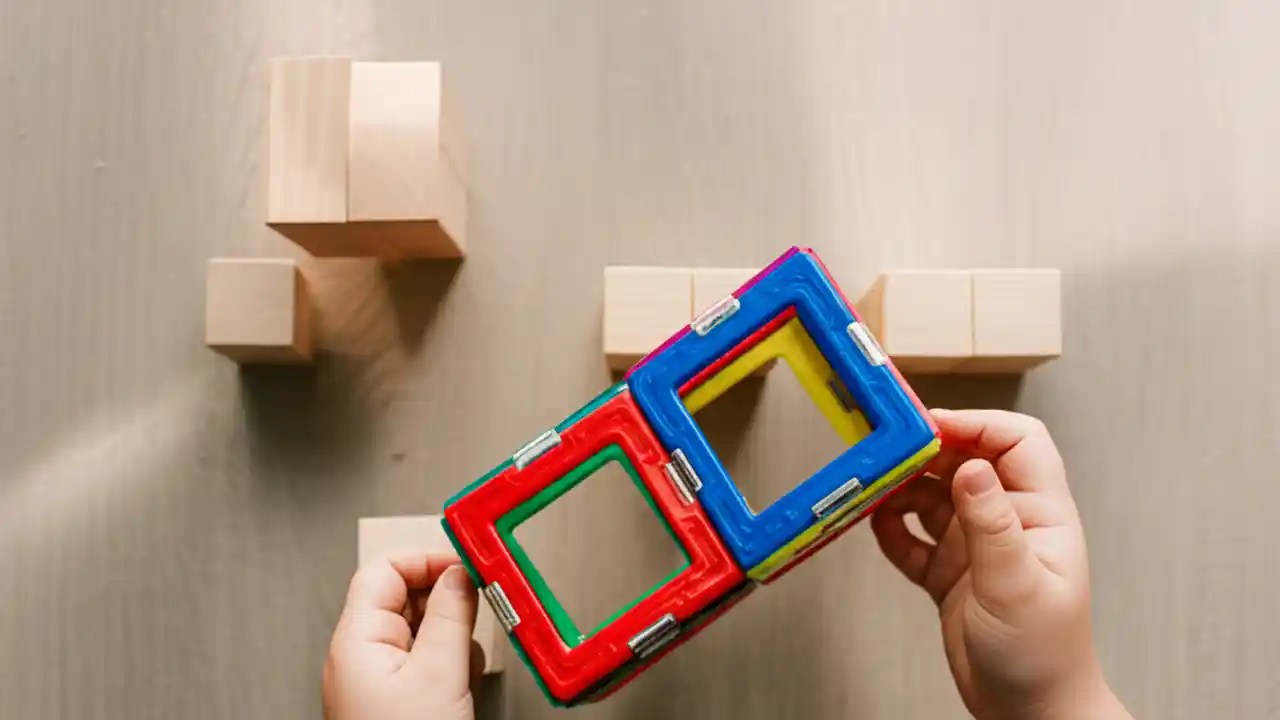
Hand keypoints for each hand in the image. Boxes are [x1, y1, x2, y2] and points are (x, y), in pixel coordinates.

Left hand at [324, 554, 481, 719]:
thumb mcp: (439, 675)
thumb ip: (451, 616)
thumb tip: (459, 573)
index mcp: (357, 639)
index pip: (385, 568)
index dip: (428, 559)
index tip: (466, 565)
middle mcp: (360, 654)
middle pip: (405, 595)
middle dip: (447, 601)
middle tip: (476, 610)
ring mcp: (375, 676)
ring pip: (419, 628)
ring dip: (452, 637)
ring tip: (465, 662)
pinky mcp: (393, 695)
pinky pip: (423, 659)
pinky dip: (449, 663)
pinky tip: (460, 683)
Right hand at [871, 409, 1129, 719]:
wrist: (1029, 714)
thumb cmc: (1044, 657)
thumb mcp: (1017, 586)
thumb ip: (993, 525)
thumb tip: (972, 467)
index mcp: (1040, 514)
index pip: (1016, 443)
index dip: (977, 424)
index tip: (930, 424)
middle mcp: (1007, 522)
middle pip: (965, 462)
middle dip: (926, 451)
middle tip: (886, 449)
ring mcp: (976, 546)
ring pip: (933, 496)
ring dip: (901, 488)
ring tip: (873, 487)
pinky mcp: (948, 573)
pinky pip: (912, 537)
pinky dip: (891, 529)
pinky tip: (875, 524)